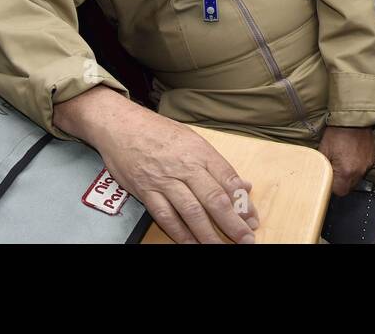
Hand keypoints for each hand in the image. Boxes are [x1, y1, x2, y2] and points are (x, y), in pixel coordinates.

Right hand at [56, 88, 258, 242]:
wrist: (122, 126)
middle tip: (246, 239)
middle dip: (233, 223)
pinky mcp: (146, 192)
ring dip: (208, 234)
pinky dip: (180, 233)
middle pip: (214, 199)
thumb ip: (218, 166)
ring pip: (192, 212)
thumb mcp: (194, 140)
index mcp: (201, 152)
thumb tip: (243, 185)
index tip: (253, 220)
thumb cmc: (159, 132)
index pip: (228, 180)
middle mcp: (186, 166)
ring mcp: (165, 180)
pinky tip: (191, 244)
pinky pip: (166, 216)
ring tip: (221, 247)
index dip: (243, 203)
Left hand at [319, 125, 374, 195]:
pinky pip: (363, 170)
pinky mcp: (371, 159)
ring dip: (349, 176)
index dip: (332, 188)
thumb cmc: (337, 133)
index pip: (340, 192)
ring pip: (356, 179)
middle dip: (341, 183)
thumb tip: (319, 178)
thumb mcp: (324, 151)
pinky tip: (350, 157)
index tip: (328, 180)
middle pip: (349, 188)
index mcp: (346, 172)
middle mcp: (359, 171)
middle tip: (334, 170)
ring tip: (342, 162)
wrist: (353, 118)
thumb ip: (322, 168)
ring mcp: (367, 165)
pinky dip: (356, 168)